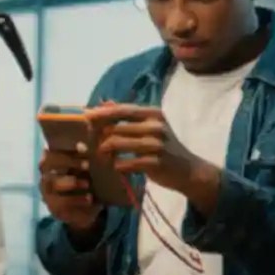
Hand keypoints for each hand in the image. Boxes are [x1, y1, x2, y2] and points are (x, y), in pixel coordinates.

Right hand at [38, 148, 103, 234]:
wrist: (89, 209)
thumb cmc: (88, 180)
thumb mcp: (91, 166)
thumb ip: (90, 153)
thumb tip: (91, 139)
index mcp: (52, 160)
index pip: (52, 148)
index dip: (65, 147)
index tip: (83, 147)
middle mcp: (46, 174)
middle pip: (47, 163)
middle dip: (68, 162)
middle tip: (87, 165)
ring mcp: (47, 191)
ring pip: (52, 182)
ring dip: (71, 182)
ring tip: (88, 184)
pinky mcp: (53, 207)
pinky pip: (61, 202)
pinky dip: (76, 199)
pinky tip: (89, 198)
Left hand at [92, 104, 219, 202]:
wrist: (189, 171)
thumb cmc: (166, 148)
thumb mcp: (151, 128)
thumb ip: (129, 116)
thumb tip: (106, 103)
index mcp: (153, 114)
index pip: (122, 110)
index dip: (102, 113)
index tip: (85, 116)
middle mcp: (155, 126)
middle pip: (115, 127)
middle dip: (100, 137)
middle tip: (95, 145)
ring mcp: (156, 144)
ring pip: (116, 143)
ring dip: (105, 152)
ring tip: (103, 157)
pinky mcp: (155, 163)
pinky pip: (125, 162)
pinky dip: (117, 165)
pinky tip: (117, 167)